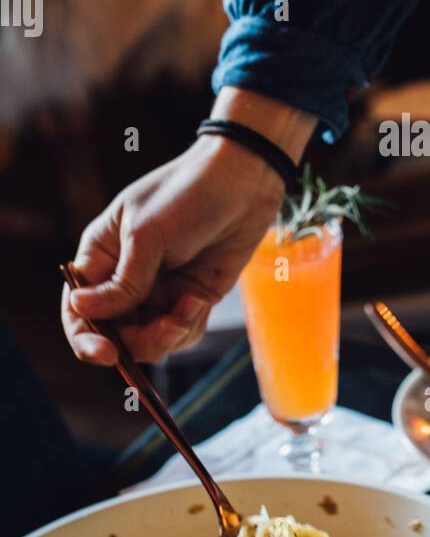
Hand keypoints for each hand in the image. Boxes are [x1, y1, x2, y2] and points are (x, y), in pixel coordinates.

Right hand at [62, 92, 315, 364]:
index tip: (105, 354)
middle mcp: (125, 277)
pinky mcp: (191, 297)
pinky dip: (189, 326)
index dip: (84, 337)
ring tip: (190, 308)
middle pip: (114, 333)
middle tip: (166, 329)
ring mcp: (158, 290)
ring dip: (168, 335)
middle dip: (136, 341)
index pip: (78, 308)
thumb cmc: (188, 194)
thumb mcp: (148, 236)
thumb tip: (81, 310)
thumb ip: (122, 282)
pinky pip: (180, 333)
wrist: (245, 182)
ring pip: (148, 340)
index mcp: (101, 256)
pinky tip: (201, 300)